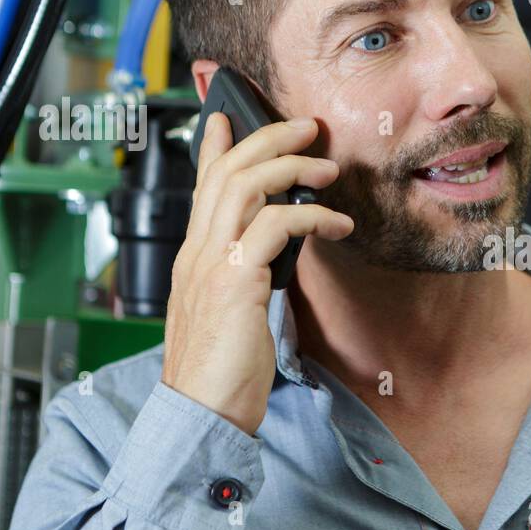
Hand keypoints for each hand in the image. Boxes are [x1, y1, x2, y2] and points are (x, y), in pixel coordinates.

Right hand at [161, 113, 352, 434]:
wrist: (202, 414)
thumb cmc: (222, 373)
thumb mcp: (230, 314)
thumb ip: (243, 277)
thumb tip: (274, 254)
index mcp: (192, 259)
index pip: (200, 187)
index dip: (215, 147)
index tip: (226, 115)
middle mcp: (195, 253)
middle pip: (226, 172)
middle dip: (267, 139)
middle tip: (307, 128)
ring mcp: (210, 264)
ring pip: (246, 186)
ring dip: (291, 167)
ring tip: (328, 167)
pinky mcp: (234, 282)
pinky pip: (275, 226)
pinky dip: (312, 216)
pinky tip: (339, 225)